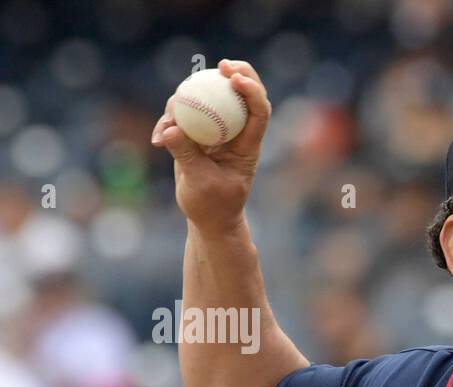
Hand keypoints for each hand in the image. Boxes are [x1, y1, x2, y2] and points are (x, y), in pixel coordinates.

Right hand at [151, 59, 270, 234]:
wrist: (208, 218)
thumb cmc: (212, 205)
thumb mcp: (200, 182)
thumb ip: (186, 155)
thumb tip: (170, 129)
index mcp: (247, 146)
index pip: (258, 113)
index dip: (252, 91)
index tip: (236, 78)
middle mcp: (235, 133)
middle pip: (241, 95)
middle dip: (236, 73)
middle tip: (220, 65)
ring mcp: (215, 130)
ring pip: (207, 99)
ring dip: (186, 100)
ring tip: (167, 126)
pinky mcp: (196, 132)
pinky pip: (183, 114)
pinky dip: (168, 120)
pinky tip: (158, 138)